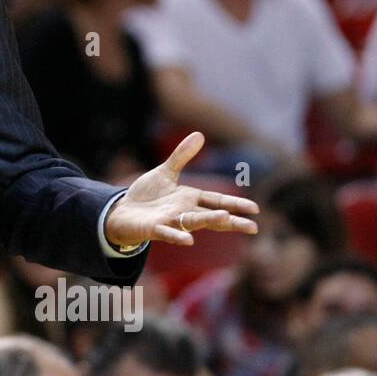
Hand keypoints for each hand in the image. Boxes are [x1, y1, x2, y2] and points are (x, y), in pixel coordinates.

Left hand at [103, 131, 258, 247]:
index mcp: (190, 199)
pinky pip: (167, 233)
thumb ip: (181, 156)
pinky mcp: (153, 229)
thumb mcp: (165, 172)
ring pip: (193, 222)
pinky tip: (189, 241)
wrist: (121, 212)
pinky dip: (177, 236)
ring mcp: (170, 222)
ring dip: (209, 221)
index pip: (216, 201)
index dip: (234, 204)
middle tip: (253, 228)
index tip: (255, 209)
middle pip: (212, 216)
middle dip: (232, 221)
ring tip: (227, 219)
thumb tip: (200, 134)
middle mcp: (184, 212)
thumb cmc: (146, 196)